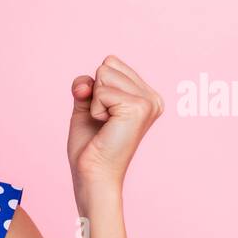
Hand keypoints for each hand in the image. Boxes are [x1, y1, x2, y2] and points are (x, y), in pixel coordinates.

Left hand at [66, 55, 163, 192]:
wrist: (93, 175)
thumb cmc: (91, 146)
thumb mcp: (86, 106)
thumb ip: (86, 85)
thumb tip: (85, 83)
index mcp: (146, 96)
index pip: (111, 63)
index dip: (95, 86)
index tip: (102, 113)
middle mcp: (153, 97)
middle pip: (108, 64)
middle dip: (95, 93)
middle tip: (103, 122)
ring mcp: (149, 102)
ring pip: (104, 74)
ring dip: (95, 102)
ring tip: (106, 124)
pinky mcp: (138, 108)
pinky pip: (101, 91)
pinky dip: (95, 109)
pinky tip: (106, 127)